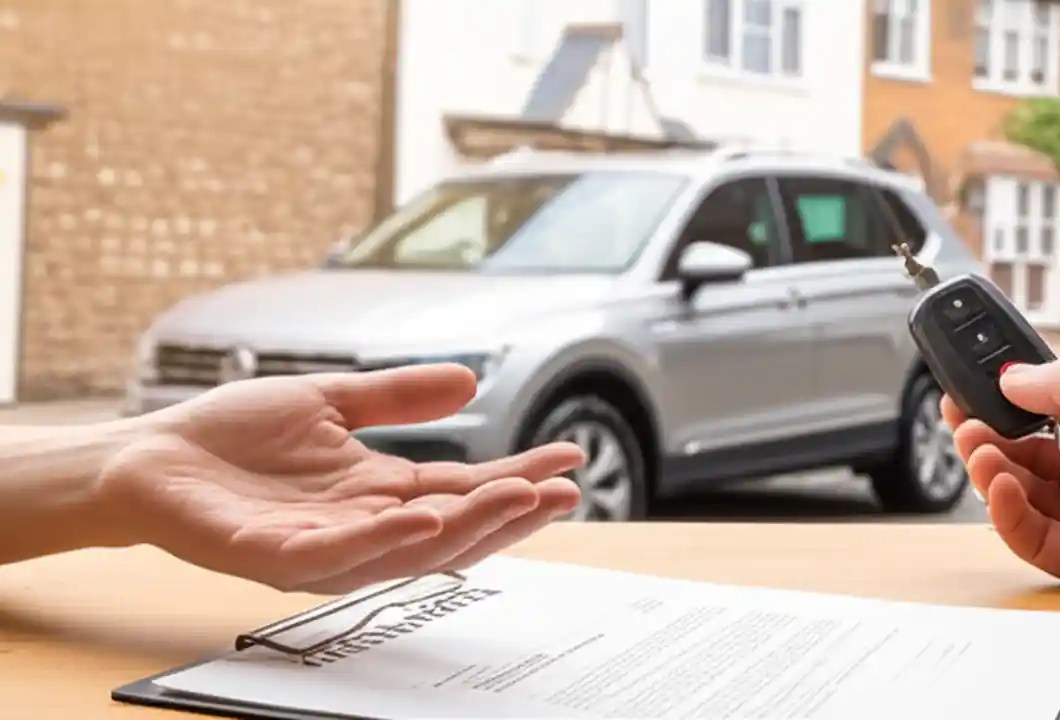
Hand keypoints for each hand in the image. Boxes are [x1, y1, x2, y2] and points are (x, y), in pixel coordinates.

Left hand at [96, 364, 584, 593]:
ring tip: (515, 500)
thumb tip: (469, 381)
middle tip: (561, 492)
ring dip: (465, 529)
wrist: (146, 454)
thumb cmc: (230, 438)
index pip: (461, 491)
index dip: (516, 478)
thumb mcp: (332, 402)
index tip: (569, 458)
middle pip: (449, 531)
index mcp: (375, 494)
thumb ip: (398, 397)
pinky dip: (381, 540)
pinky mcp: (267, 551)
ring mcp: (315, 545)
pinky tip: (421, 517)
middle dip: (509, 514)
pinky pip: (333, 556)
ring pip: (405, 551)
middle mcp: (357, 528)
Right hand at [942, 359, 1059, 610]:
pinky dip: (1007, 517)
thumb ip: (1053, 382)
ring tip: (978, 455)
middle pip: (1023, 457)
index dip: (1000, 409)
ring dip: (990, 474)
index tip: (964, 398)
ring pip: (1021, 497)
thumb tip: (1010, 378)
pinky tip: (1002, 491)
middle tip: (963, 427)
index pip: (1039, 417)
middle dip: (986, 440)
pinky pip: (1032, 540)